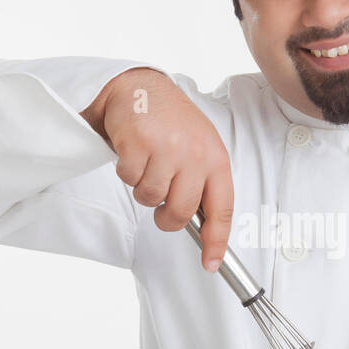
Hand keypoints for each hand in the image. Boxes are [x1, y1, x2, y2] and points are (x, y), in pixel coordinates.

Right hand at [81, 68, 232, 271]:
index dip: (216, 240)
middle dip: (166, 216)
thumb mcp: (200, 146)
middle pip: (182, 212)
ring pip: (151, 197)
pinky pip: (129, 178)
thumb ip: (202, 182)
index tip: (210, 263)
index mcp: (215, 157)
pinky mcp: (139, 142)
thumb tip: (202, 226)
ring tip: (147, 162)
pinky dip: (126, 170)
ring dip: (143, 186)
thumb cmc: (171, 121)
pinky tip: (133, 150)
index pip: (222, 207)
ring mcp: (167, 147)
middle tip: (160, 202)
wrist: (141, 85)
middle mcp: (195, 153)